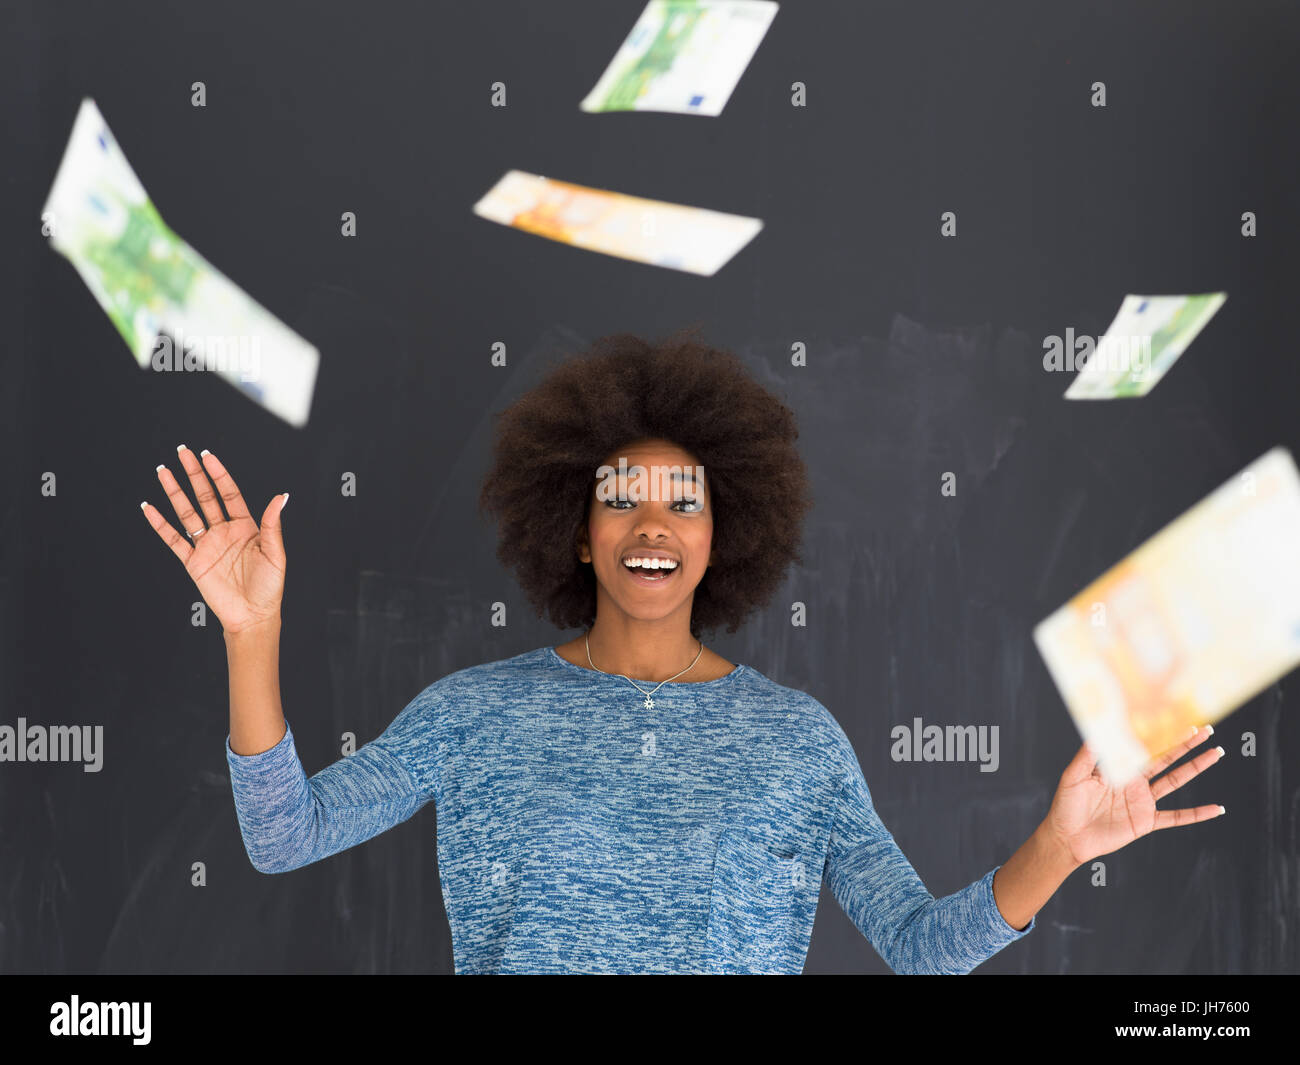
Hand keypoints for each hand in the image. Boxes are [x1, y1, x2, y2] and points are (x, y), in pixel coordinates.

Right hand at [141, 446, 287, 634]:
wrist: (253, 616)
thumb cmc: (269, 588)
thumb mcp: (276, 554)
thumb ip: (273, 524)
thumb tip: (282, 496)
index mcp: (246, 527)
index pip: (228, 493)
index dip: (218, 474)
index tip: (207, 456)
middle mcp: (224, 532)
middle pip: (205, 496)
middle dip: (194, 474)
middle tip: (182, 452)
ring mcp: (207, 545)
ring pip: (187, 512)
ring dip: (175, 492)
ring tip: (163, 471)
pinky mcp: (193, 562)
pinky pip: (174, 539)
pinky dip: (160, 524)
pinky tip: (149, 508)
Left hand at [1044, 727, 1224, 865]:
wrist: (1067, 837)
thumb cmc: (1066, 805)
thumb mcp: (1073, 776)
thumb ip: (1087, 756)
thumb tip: (1097, 731)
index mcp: (1118, 767)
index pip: (1144, 746)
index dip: (1160, 734)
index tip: (1177, 719)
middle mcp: (1134, 781)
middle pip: (1166, 758)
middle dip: (1186, 744)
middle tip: (1207, 729)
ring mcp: (1142, 801)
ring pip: (1176, 781)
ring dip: (1196, 768)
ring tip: (1216, 754)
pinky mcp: (1146, 822)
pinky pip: (1176, 818)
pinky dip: (1196, 814)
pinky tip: (1217, 809)